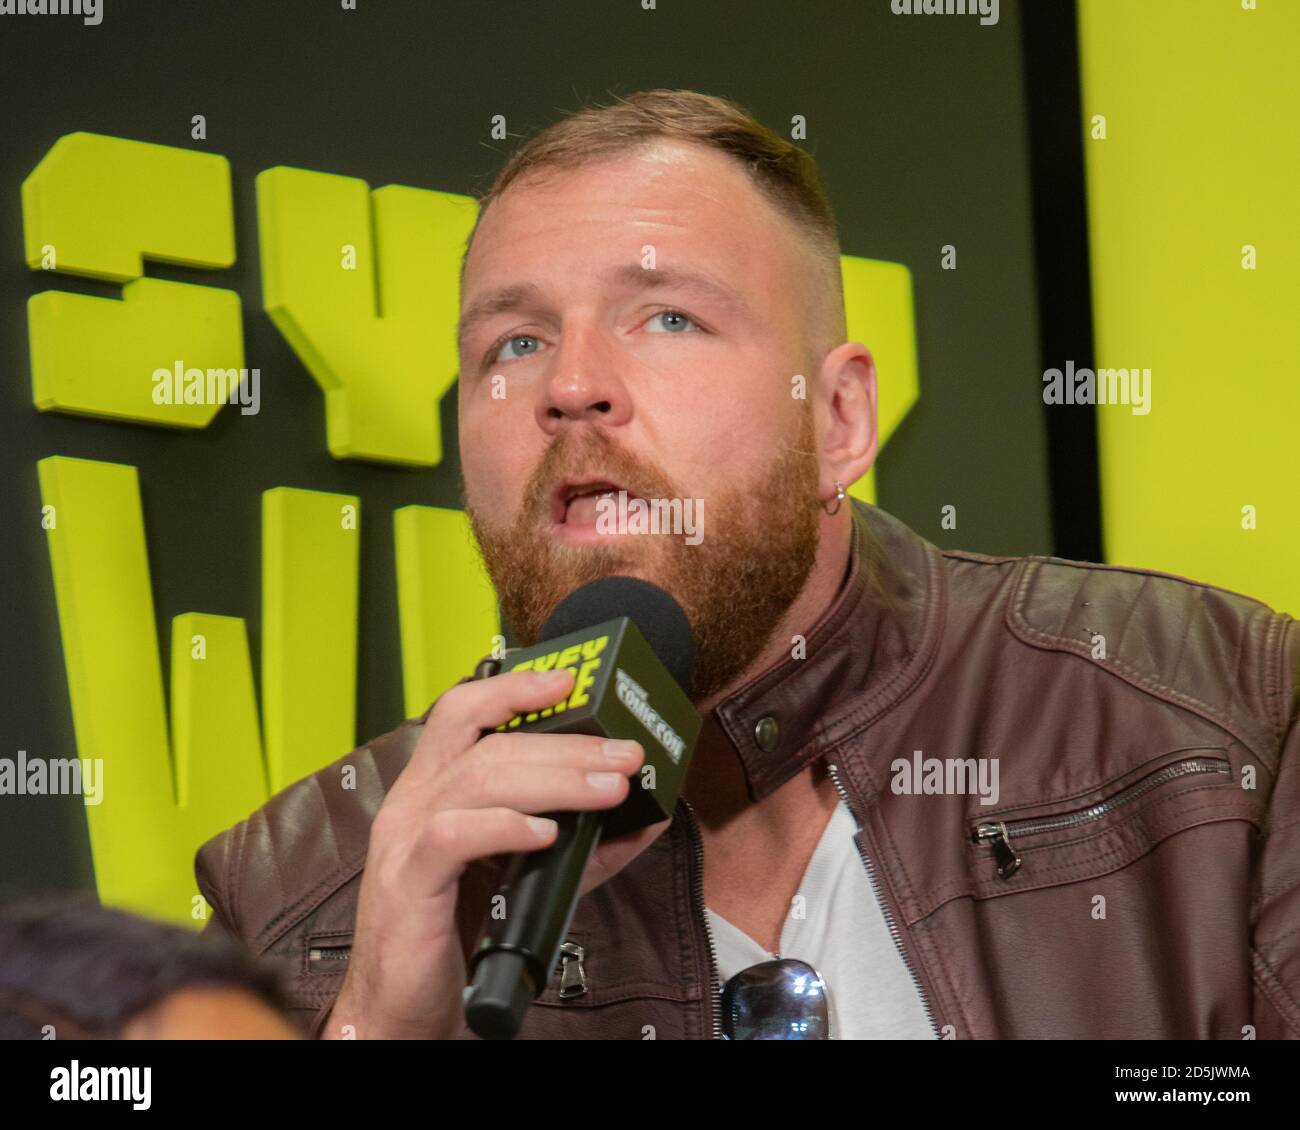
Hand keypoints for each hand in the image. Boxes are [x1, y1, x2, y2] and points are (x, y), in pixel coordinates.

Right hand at [321, 667, 668, 1038]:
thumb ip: (583, 847)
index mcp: (433, 788)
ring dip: (555, 779)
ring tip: (608, 790)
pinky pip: (454, 835)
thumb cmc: (458, 932)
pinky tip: (548, 834)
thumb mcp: (528, 878)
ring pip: (479, 778)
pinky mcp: (407, 880)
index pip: (463, 712)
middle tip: (625, 756)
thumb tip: (646, 819)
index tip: (568, 680)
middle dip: (567, 744)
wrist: (402, 1004)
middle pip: (489, 743)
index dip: (513, 688)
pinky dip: (506, 827)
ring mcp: (405, 837)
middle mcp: (413, 801)